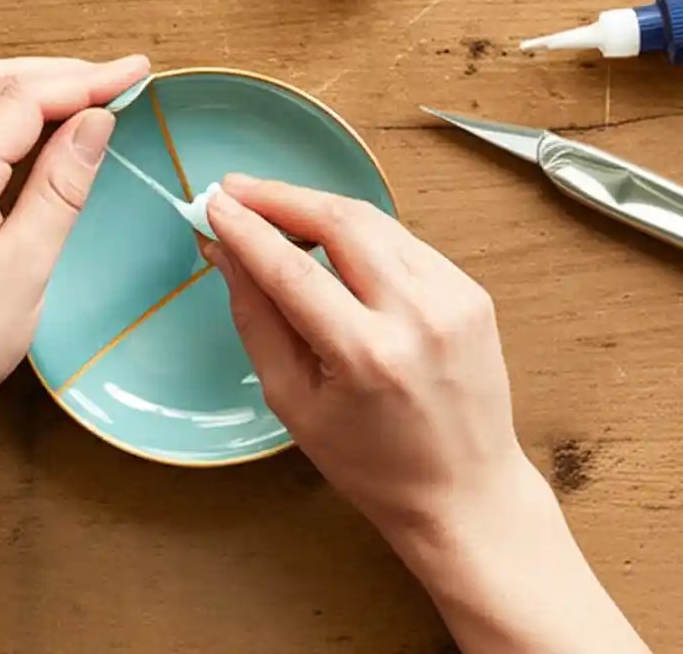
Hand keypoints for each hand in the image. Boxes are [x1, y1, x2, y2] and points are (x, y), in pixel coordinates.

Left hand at [0, 55, 150, 426]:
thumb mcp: (26, 268)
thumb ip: (61, 188)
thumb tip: (94, 123)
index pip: (23, 99)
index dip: (85, 79)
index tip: (133, 73)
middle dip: (57, 73)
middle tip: (114, 78)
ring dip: (20, 84)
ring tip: (74, 94)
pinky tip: (18, 128)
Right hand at [204, 173, 523, 537]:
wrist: (463, 493)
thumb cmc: (371, 463)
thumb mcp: (293, 402)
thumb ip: (257, 320)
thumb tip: (226, 253)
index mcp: (366, 356)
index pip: (292, 269)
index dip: (246, 229)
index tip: (212, 203)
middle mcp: (417, 316)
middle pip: (340, 222)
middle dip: (281, 197)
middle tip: (235, 190)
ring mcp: (453, 298)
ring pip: (374, 222)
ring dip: (317, 206)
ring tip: (271, 206)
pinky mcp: (470, 292)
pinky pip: (402, 242)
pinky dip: (358, 231)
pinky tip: (326, 237)